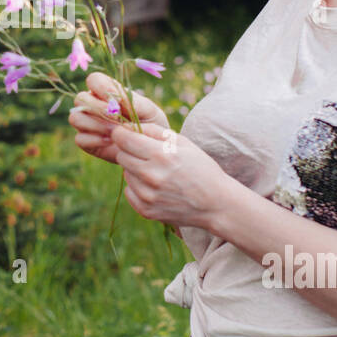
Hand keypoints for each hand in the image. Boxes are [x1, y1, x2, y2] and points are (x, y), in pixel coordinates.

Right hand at [69, 71, 169, 163]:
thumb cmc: (151, 125)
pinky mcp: (86, 142)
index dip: (102, 88)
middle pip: (80, 99)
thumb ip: (133, 102)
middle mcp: (93, 105)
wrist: (151, 150)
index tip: (118, 103)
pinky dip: (95, 141)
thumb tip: (114, 102)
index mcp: (107, 91)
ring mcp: (87, 124)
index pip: (94, 80)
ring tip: (115, 132)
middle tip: (117, 118)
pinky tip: (110, 143)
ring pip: (75, 118)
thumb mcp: (149, 111)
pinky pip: (79, 139)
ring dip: (95, 125)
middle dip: (98, 109)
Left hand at [109, 121, 233, 234]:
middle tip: (145, 153)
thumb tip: (129, 125)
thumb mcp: (184, 143)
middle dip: (129, 150)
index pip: (124, 139)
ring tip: (156, 172)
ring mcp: (147, 195)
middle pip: (121, 155)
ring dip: (135, 169)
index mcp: (161, 155)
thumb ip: (155, 131)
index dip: (121, 133)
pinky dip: (137, 187)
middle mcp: (151, 176)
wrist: (216, 204)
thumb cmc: (201, 169)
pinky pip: (129, 191)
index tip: (124, 133)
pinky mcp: (146, 211)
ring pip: (125, 173)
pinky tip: (155, 187)